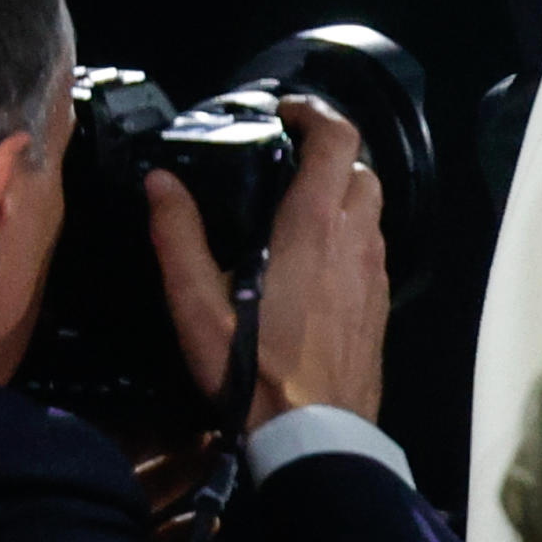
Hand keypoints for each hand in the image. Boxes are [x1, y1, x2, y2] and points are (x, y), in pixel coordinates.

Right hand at [149, 95, 388, 431]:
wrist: (315, 431)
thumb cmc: (253, 369)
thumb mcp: (196, 304)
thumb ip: (177, 236)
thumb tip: (160, 183)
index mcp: (315, 227)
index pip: (338, 142)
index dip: (318, 113)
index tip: (287, 111)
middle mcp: (357, 239)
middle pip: (362, 170)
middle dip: (331, 154)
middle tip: (288, 160)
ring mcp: (376, 271)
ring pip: (373, 208)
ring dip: (343, 193)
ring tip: (297, 207)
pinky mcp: (381, 301)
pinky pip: (374, 246)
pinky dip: (351, 232)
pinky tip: (316, 258)